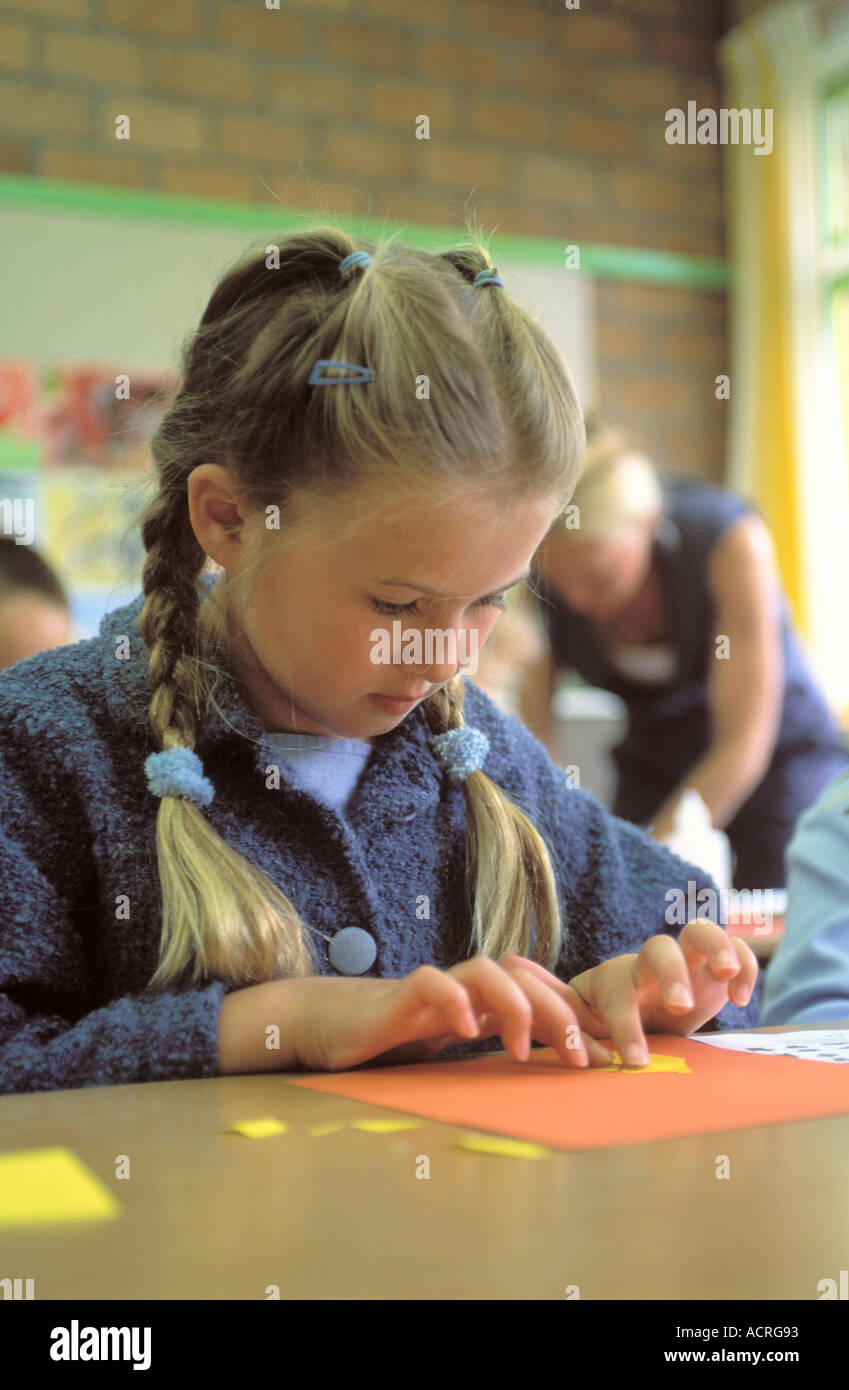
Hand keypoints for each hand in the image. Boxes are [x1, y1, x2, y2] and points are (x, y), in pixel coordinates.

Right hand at [292, 957, 616, 1071]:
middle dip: (561, 1014)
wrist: (332, 1025)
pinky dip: (453, 999)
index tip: (604, 1058)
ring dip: (515, 1005)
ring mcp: (436, 986)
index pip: (541, 993)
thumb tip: (551, 1080)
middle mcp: (465, 987)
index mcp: (483, 1000)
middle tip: (581, 1060)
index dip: (575, 1019)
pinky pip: (431, 980)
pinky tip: (466, 1031)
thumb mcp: (456, 1054)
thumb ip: (493, 1053)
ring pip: (487, 969)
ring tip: (522, 1051)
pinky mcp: (401, 995)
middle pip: (525, 977)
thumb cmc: (396, 1041)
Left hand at [559, 919, 758, 1065]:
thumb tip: (568, 1047)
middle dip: (670, 973)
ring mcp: (686, 960)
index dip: (625, 1027)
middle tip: (679, 1005)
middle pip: (658, 948)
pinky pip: (736, 948)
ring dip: (716, 947)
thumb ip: (572, 1031)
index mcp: (615, 980)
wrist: (640, 1004)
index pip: (618, 996)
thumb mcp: (583, 1025)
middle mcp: (650, 963)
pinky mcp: (716, 967)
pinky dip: (744, 964)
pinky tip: (740, 999)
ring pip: (700, 931)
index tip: (636, 1061)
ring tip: (726, 973)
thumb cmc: (606, 1017)